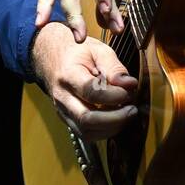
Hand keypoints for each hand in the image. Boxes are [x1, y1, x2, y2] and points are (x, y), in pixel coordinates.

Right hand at [30, 22, 139, 139]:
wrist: (52, 58)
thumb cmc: (77, 53)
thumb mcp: (98, 50)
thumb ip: (114, 67)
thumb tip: (130, 85)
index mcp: (69, 75)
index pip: (91, 92)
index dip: (114, 96)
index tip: (129, 91)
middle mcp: (62, 97)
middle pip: (87, 119)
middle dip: (115, 118)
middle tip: (132, 109)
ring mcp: (63, 111)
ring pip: (87, 132)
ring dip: (112, 127)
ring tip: (126, 113)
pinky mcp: (68, 120)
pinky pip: (86, 134)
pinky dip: (105, 131)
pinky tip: (116, 119)